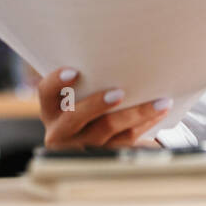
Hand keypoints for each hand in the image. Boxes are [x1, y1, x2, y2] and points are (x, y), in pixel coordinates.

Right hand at [37, 66, 171, 148]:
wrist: (92, 138)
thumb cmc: (88, 101)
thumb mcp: (80, 93)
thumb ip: (89, 79)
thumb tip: (118, 50)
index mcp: (50, 109)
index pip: (45, 92)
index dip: (57, 82)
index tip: (74, 71)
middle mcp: (60, 130)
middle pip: (76, 117)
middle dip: (97, 105)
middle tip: (120, 93)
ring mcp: (81, 145)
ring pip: (107, 130)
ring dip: (136, 114)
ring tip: (160, 102)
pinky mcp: (103, 155)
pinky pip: (125, 140)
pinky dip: (144, 124)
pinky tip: (159, 112)